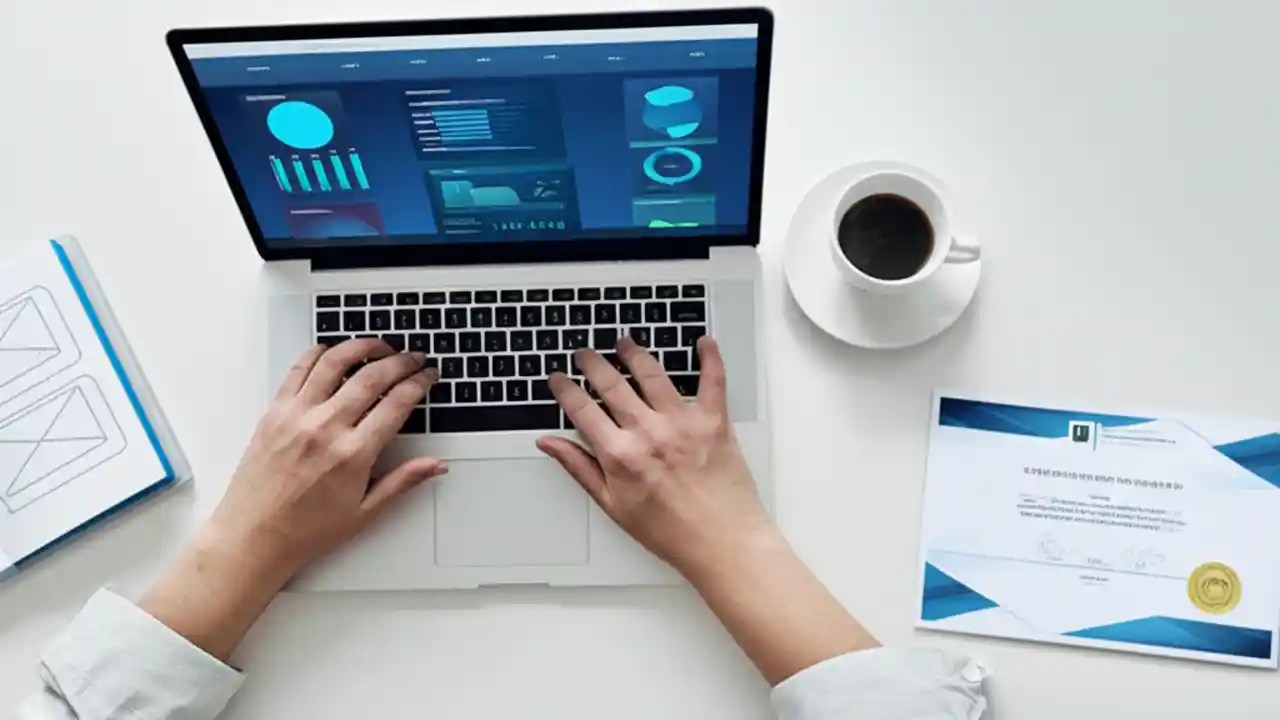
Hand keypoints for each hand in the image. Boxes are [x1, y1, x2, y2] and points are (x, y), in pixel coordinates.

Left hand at [209, 339, 446, 575]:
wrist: (253, 536)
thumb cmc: (305, 530)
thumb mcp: (365, 511)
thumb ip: (403, 481)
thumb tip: (435, 465)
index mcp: (353, 455)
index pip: (397, 403)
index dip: (419, 383)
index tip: (428, 375)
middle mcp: (325, 429)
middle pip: (372, 376)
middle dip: (401, 361)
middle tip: (413, 357)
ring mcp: (297, 416)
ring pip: (335, 362)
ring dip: (363, 346)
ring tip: (379, 346)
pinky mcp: (275, 412)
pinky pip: (299, 369)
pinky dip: (319, 353)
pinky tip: (333, 352)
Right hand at [537, 336, 770, 577]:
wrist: (722, 543)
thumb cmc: (672, 532)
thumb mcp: (613, 506)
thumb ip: (580, 467)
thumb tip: (550, 444)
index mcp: (620, 455)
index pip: (581, 409)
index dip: (565, 389)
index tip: (558, 378)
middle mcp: (648, 433)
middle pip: (611, 384)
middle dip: (593, 363)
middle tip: (585, 353)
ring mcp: (682, 423)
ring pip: (651, 372)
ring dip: (634, 352)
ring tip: (625, 342)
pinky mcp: (714, 421)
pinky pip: (712, 379)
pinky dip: (709, 357)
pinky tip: (703, 341)